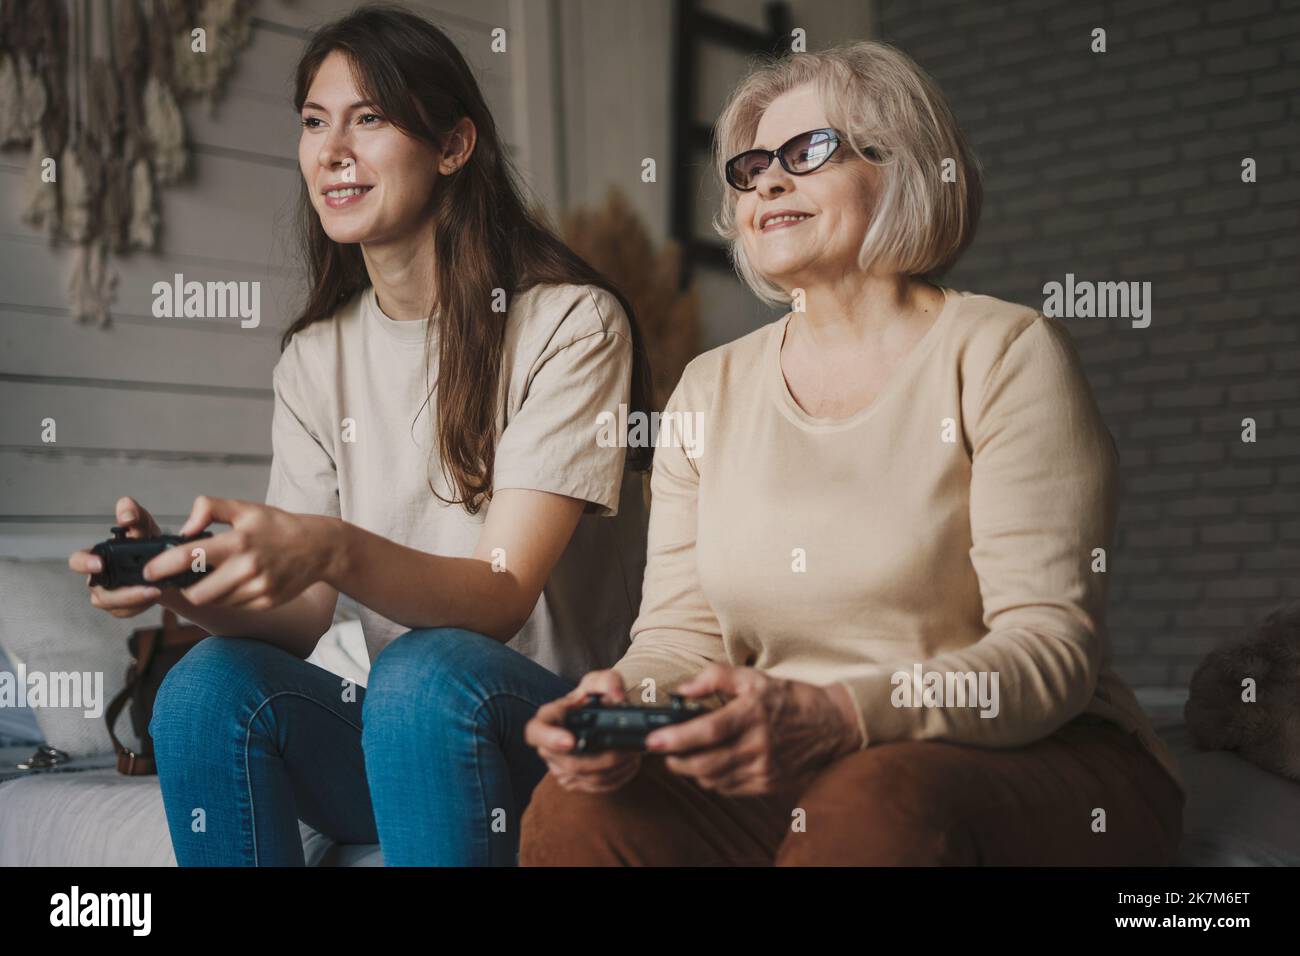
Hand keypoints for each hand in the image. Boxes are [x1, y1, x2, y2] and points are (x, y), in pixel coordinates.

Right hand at [68, 496, 163, 617]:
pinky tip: (155, 595)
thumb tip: (126, 514)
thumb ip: (134, 515)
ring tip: (157, 590)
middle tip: (147, 589)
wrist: (165, 561)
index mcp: (98, 557)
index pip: (78, 561)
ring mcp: (109, 595)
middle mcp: (99, 578)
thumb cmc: (145, 541)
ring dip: (135, 600)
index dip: (84, 563)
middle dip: (121, 594)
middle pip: (99, 593)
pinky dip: (141, 606)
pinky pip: (127, 611)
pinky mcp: (122, 607)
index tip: (99, 563)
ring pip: (113, 605)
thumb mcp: (143, 526)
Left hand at [140, 495, 335, 610]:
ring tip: (215, 577)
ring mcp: (258, 588)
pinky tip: (238, 582)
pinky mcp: (266, 602)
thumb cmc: (278, 526)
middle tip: (182, 580)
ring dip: (207, 593)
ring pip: (215, 602)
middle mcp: (247, 568)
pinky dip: (229, 597)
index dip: (162, 567)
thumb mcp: (246, 508)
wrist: (319, 548)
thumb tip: (185, 529)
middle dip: (185, 588)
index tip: (148, 571)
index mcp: (238, 541)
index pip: (189, 557)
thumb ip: (210, 509)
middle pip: (197, 593)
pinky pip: (234, 606)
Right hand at [524, 670, 642, 792]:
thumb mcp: (601, 681)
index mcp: (549, 718)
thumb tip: (616, 698)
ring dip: (616, 768)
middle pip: (570, 763)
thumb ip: (608, 682)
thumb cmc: (596, 697)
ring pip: (587, 777)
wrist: (603, 716)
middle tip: (628, 750)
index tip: (571, 741)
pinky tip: (629, 763)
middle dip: (604, 759)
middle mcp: (548, 746)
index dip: (550, 738)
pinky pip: (597, 786)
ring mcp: (560, 767)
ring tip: (634, 753)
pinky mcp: (575, 782)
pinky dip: (618, 776)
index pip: (536, 731)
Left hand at [645, 664, 861, 796]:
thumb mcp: (755, 678)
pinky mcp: (768, 784)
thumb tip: (682, 689)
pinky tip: (709, 766)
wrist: (833, 725)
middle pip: (705, 762)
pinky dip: (713, 780)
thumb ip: (716, 677)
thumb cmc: (790, 698)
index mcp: (753, 714)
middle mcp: (758, 745)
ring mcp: (764, 768)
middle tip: (661, 750)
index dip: (677, 738)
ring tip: (681, 757)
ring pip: (714, 779)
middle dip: (676, 760)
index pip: (708, 730)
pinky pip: (730, 788)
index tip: (653, 740)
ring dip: (691, 771)